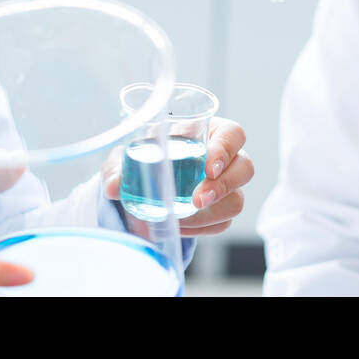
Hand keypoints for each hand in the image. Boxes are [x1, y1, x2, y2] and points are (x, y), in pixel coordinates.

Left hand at [101, 117, 252, 237]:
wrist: (141, 183)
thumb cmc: (143, 155)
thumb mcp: (127, 156)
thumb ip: (118, 167)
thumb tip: (114, 186)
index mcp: (207, 132)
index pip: (233, 134)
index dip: (226, 149)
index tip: (208, 167)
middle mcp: (223, 158)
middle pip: (245, 168)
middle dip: (224, 186)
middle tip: (196, 199)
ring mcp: (226, 186)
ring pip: (237, 200)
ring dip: (212, 212)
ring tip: (182, 219)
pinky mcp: (220, 211)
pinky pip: (223, 222)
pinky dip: (203, 227)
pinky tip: (180, 226)